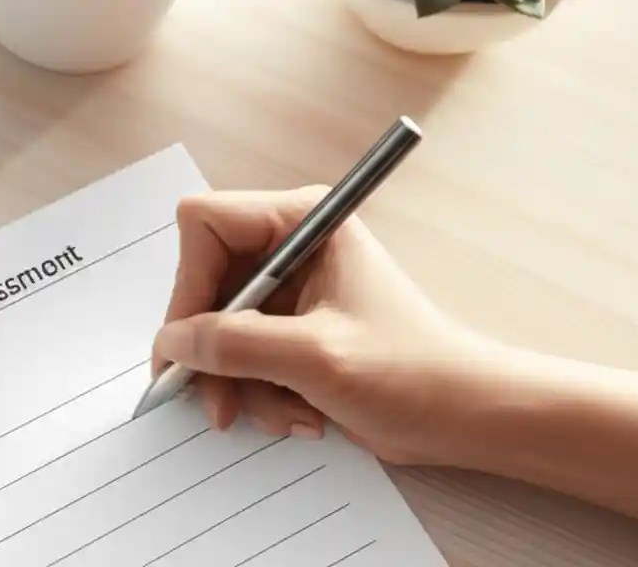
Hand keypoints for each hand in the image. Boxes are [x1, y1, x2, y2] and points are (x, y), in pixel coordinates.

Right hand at [152, 187, 505, 465]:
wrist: (466, 416)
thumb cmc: (412, 373)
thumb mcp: (315, 358)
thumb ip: (236, 345)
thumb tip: (171, 343)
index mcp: (304, 221)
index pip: (206, 225)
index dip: (189, 285)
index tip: (191, 344)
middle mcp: (291, 245)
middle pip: (206, 284)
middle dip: (214, 352)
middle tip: (220, 404)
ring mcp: (291, 289)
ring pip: (219, 329)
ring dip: (241, 382)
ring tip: (285, 413)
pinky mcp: (293, 328)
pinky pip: (243, 356)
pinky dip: (259, 392)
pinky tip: (300, 412)